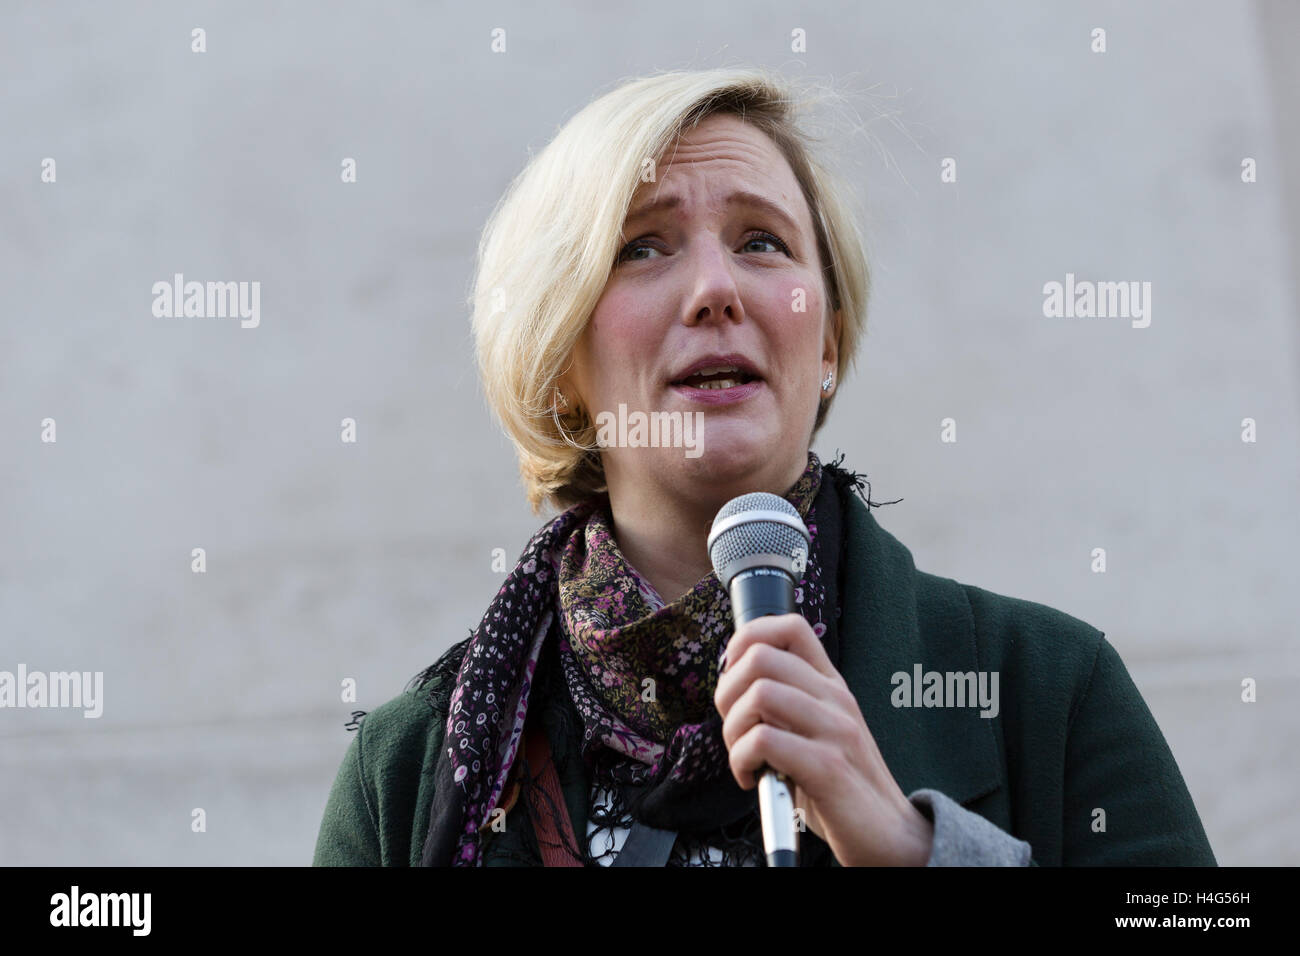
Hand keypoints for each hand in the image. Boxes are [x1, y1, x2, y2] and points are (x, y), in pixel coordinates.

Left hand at [713, 613, 933, 865]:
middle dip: (727, 692)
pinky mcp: (828, 767)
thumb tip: (733, 686)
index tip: (733, 678)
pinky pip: (763, 740)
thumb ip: (786, 705)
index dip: (746, 640)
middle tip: (733, 728)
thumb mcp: (817, 732)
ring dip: (733, 728)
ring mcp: (835, 729)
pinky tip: (751, 777)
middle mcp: (835, 698)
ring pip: (759, 693)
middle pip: (762, 656)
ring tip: (743, 756)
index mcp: (831, 685)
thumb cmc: (843, 788)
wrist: (891, 836)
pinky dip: (741, 760)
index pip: (789, 626)